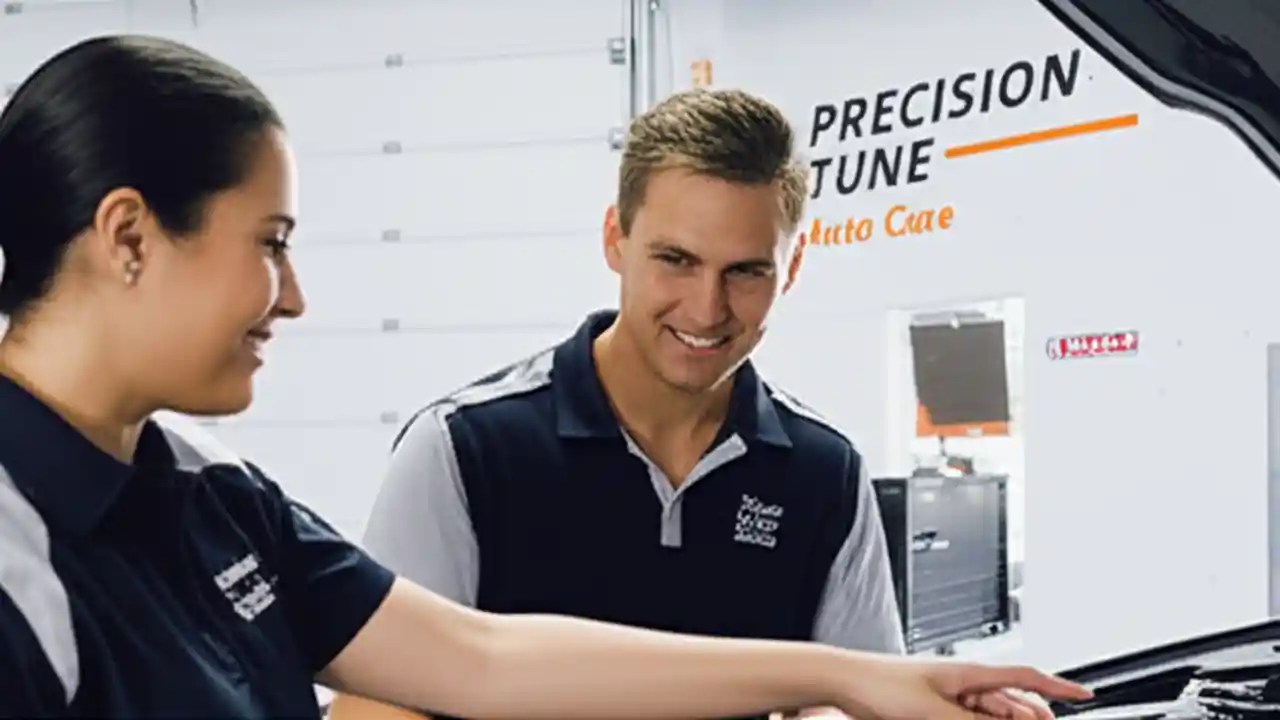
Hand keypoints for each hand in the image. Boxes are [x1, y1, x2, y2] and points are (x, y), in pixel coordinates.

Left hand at [839, 656, 1092, 719]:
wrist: (842, 681)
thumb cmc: (880, 685)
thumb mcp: (935, 713)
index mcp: (968, 673)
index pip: (1026, 677)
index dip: (1058, 687)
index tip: (1085, 694)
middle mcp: (961, 681)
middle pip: (1012, 702)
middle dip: (1034, 717)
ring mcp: (946, 695)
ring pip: (991, 714)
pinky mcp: (930, 708)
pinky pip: (967, 718)